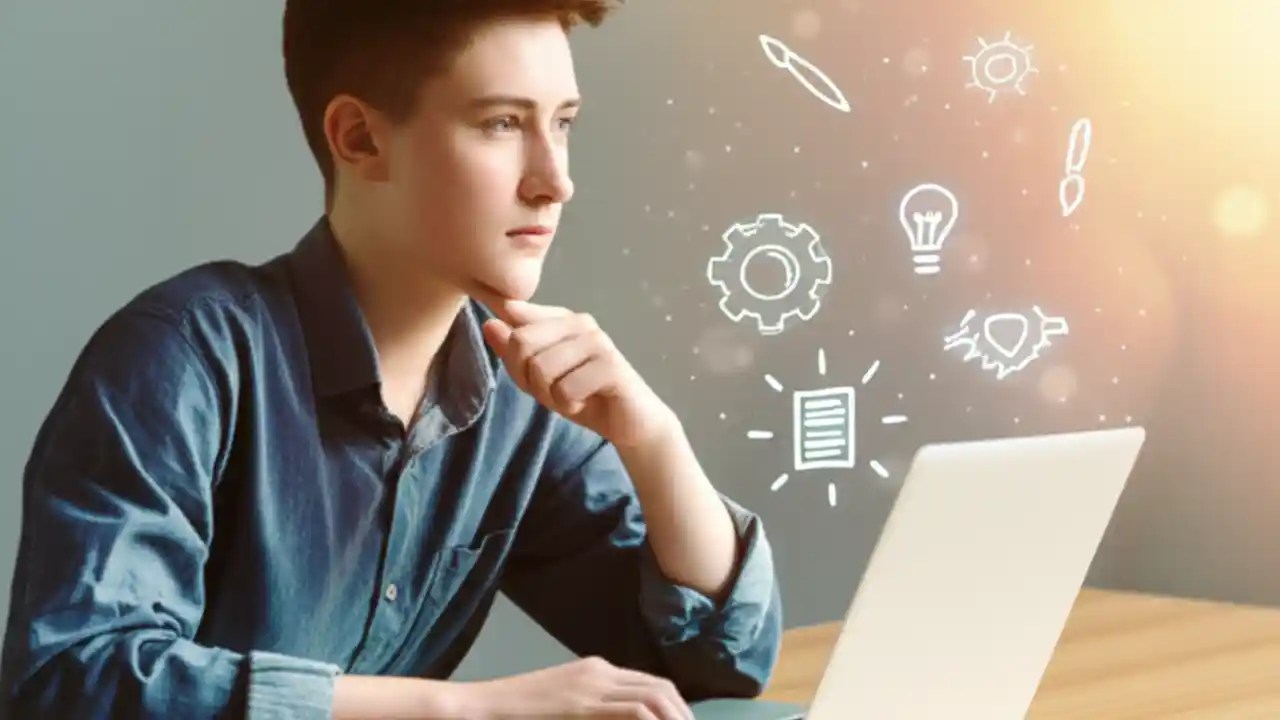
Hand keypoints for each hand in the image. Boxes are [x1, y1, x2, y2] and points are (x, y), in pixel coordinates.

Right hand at [456, 656, 694, 719]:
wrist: (483, 706)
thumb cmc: (519, 711)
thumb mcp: (562, 706)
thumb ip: (593, 710)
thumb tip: (623, 716)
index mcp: (596, 669)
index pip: (652, 683)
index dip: (676, 707)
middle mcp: (599, 671)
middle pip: (661, 688)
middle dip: (683, 715)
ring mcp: (591, 685)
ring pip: (654, 697)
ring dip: (675, 718)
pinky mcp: (581, 704)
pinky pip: (633, 711)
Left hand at [480, 298, 676, 448]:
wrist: (629, 424)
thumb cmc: (583, 396)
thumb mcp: (539, 377)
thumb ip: (514, 351)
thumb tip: (490, 324)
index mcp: (562, 318)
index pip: (514, 325)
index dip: (515, 360)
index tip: (536, 376)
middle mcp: (581, 322)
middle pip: (522, 343)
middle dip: (530, 379)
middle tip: (556, 390)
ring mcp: (598, 341)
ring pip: (541, 368)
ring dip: (551, 395)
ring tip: (573, 396)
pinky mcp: (611, 365)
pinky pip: (565, 388)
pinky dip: (569, 404)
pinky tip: (587, 402)